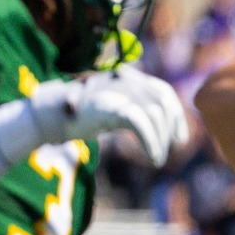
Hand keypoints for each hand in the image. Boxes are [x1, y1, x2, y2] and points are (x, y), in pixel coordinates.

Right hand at [29, 69, 187, 167]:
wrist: (55, 116)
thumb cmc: (89, 115)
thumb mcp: (120, 108)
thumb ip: (142, 109)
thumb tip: (172, 128)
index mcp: (129, 77)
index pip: (162, 91)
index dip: (176, 114)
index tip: (179, 137)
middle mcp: (124, 79)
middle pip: (161, 102)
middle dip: (170, 128)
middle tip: (169, 148)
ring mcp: (114, 90)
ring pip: (154, 113)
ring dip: (161, 140)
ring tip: (159, 157)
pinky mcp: (107, 105)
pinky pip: (140, 123)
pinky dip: (152, 142)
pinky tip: (154, 156)